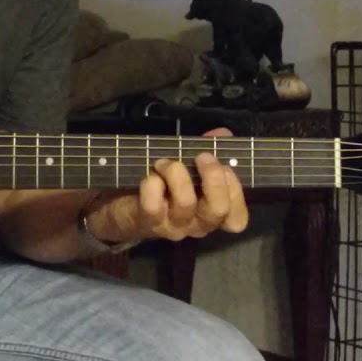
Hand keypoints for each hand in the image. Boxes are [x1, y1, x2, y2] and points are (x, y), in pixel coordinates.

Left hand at [94, 128, 248, 242]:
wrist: (124, 207)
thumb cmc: (164, 186)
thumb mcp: (189, 168)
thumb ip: (209, 152)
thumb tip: (223, 134)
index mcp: (211, 214)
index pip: (237, 219)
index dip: (236, 191)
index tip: (226, 167)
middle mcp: (196, 225)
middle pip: (217, 210)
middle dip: (213, 177)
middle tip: (201, 157)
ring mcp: (173, 226)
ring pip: (186, 203)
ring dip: (176, 172)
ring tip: (164, 162)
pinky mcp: (148, 222)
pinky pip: (154, 204)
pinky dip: (152, 183)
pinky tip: (150, 175)